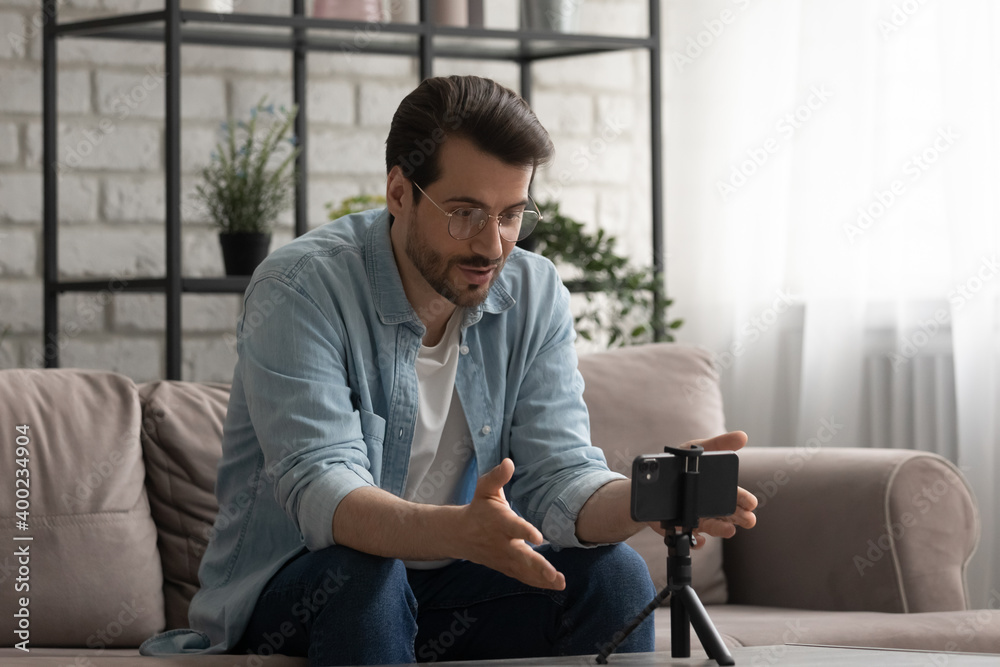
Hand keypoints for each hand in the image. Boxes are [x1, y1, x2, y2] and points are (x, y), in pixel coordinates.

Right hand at [455, 458, 565, 589]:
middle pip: (520, 556)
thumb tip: (509, 462)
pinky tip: (555, 586)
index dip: (525, 531)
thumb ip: (497, 477)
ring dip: (542, 578)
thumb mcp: (484, 489)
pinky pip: (522, 577)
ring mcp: (504, 558)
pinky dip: (538, 583)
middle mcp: (502, 542)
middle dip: (537, 565)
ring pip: (523, 571)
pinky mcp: (506, 567)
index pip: (512, 526)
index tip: (538, 537)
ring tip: (560, 583)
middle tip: (552, 573)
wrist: (459, 534)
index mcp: (499, 522)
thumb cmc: (479, 508)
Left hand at [646, 431, 757, 547]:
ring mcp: (696, 518)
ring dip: (723, 529)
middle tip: (749, 520)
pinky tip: (700, 540)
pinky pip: (689, 537)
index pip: (735, 496)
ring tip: (730, 530)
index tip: (752, 503)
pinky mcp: (679, 526)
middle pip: (729, 515)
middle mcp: (710, 507)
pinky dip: (696, 541)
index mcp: (716, 490)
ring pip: (713, 526)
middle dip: (740, 517)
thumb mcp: (697, 449)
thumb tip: (743, 436)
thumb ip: (719, 444)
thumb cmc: (679, 463)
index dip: (744, 500)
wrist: (651, 479)